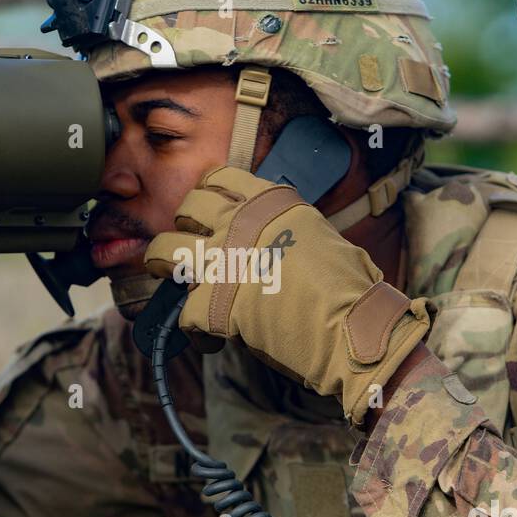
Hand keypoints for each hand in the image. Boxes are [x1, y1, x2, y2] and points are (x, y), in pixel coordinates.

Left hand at [144, 166, 428, 423]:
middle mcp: (242, 222)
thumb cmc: (351, 289)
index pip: (222, 177)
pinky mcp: (214, 305)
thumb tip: (265, 241)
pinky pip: (184, 313)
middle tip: (183, 240)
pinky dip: (194, 329)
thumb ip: (283, 229)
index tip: (205, 206)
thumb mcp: (319, 236)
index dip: (208, 192)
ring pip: (165, 250)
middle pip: (188, 208)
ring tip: (164, 273)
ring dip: (161, 262)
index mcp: (273, 202)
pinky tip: (209, 338)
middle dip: (181, 223)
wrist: (354, 329)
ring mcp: (224, 261)